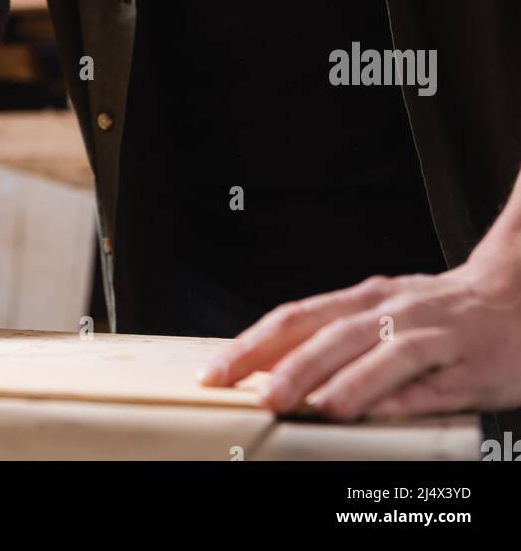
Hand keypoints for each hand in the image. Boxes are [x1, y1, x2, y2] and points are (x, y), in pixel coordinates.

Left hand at [198, 248, 520, 418]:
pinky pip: (432, 382)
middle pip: (332, 334)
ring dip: (344, 379)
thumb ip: (333, 337)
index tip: (216, 373)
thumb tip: (269, 368)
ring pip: (382, 352)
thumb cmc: (438, 312)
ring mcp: (432, 334)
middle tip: (255, 396)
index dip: (254, 345)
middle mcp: (392, 309)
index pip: (297, 318)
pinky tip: (379, 412)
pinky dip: (403, 396)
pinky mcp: (468, 363)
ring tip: (312, 405)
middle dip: (290, 366)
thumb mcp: (380, 313)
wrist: (513, 295)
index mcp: (363, 299)